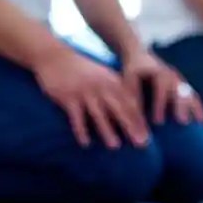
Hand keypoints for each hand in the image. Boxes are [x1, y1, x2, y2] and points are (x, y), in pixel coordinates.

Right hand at [32, 46, 149, 149]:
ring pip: (99, 114)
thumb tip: (130, 108)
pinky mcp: (68, 97)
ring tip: (115, 146)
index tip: (147, 135)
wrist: (55, 57)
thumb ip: (116, 89)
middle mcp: (101, 87)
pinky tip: (85, 143)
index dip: (139, 120)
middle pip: (119, 109)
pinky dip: (81, 130)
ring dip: (107, 130)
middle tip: (141, 143)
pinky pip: (76, 117)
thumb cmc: (81, 69)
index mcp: (112, 82)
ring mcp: (84, 92)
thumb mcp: (103, 75)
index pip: (130, 103)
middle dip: (131, 127)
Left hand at [121, 49, 202, 126]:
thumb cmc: (133, 71)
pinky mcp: (183, 87)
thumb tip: (130, 116)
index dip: (160, 104)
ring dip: (194, 108)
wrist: (142, 57)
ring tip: (200, 123)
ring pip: (190, 94)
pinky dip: (198, 108)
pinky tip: (202, 121)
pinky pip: (193, 97)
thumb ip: (132, 95)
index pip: (161, 88)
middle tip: (183, 122)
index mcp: (159, 72)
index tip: (158, 121)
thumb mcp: (129, 79)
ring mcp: (180, 81)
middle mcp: (173, 76)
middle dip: (182, 106)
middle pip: (180, 91)